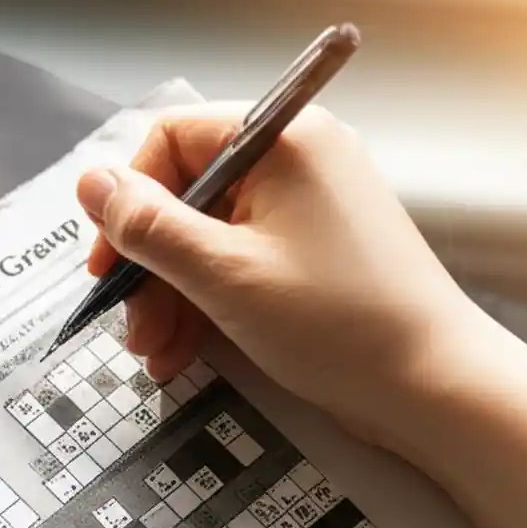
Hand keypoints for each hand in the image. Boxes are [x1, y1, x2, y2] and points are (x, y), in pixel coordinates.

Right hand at [78, 104, 489, 447]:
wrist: (436, 388)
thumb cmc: (337, 322)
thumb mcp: (222, 273)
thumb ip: (149, 227)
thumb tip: (90, 182)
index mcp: (282, 141)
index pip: (174, 139)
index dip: (129, 198)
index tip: (106, 259)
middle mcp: (296, 163)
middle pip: (188, 197)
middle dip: (149, 266)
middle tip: (129, 325)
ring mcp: (306, 212)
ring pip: (208, 240)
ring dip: (171, 296)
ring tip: (154, 354)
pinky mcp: (313, 257)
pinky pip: (240, 265)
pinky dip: (207, 305)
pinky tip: (182, 354)